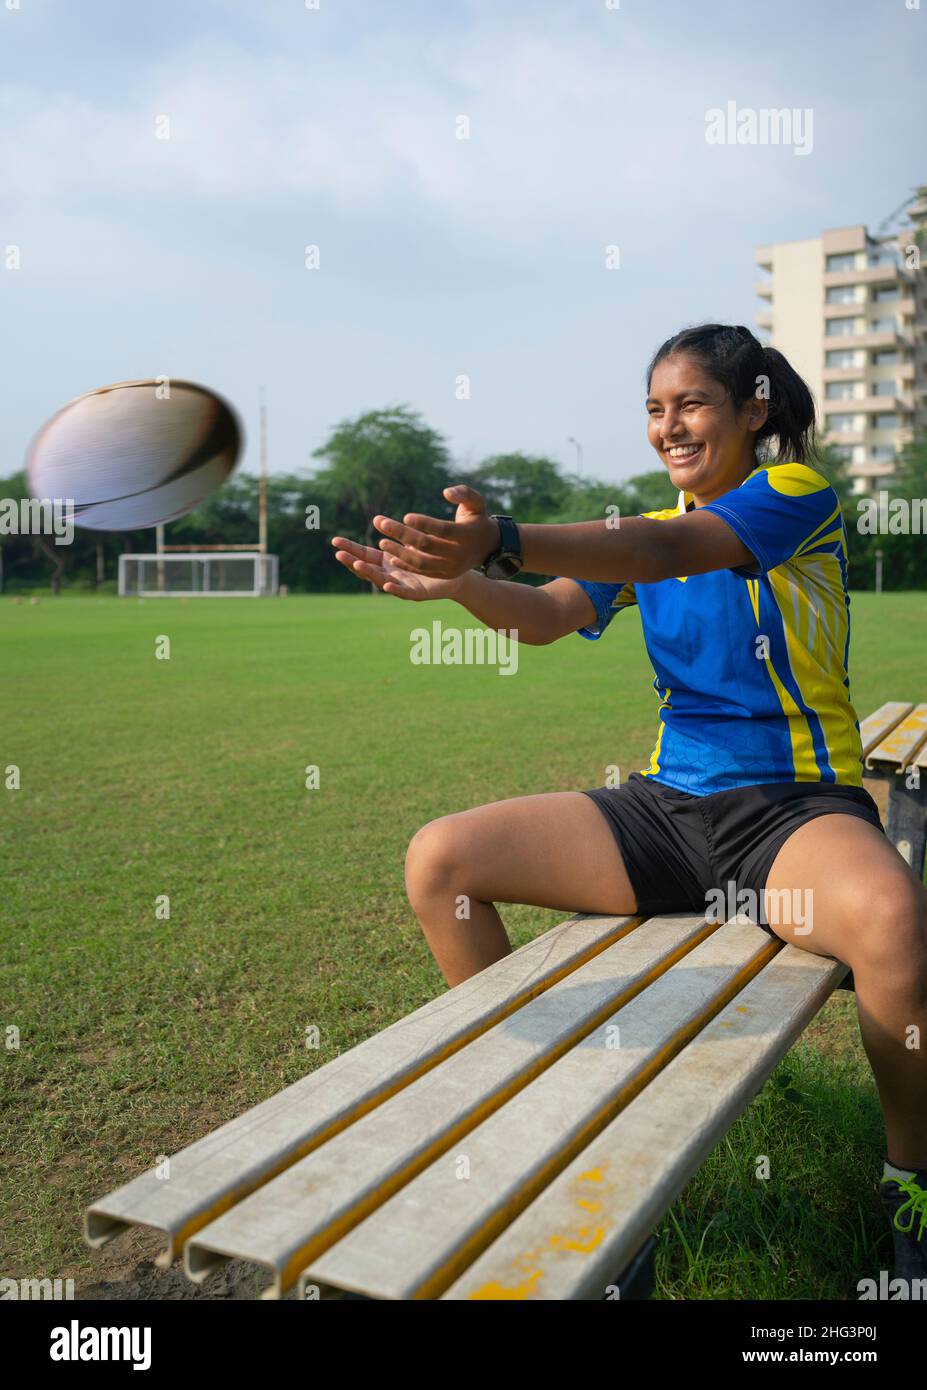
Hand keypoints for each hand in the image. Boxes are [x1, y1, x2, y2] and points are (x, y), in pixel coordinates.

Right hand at [330, 536, 465, 599]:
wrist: (457, 574)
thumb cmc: (432, 555)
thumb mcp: (411, 542)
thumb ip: (396, 535)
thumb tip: (377, 519)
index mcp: (388, 562)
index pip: (365, 555)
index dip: (350, 549)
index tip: (335, 542)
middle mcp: (391, 575)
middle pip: (367, 568)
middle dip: (352, 560)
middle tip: (338, 553)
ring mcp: (402, 585)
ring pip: (381, 580)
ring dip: (369, 573)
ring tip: (356, 564)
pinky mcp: (418, 594)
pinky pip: (404, 593)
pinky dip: (395, 589)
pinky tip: (387, 584)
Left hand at [370, 485, 500, 579]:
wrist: (487, 547)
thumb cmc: (477, 519)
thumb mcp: (476, 503)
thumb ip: (464, 493)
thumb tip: (446, 492)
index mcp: (467, 535)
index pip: (443, 530)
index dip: (424, 523)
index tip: (405, 516)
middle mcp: (459, 553)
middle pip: (427, 545)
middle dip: (403, 534)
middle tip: (382, 523)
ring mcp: (452, 567)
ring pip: (422, 562)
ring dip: (400, 553)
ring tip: (382, 543)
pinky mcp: (444, 574)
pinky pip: (423, 572)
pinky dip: (406, 565)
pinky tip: (391, 556)